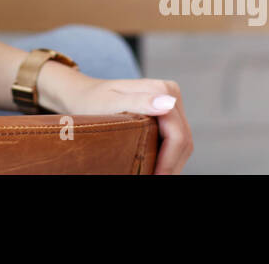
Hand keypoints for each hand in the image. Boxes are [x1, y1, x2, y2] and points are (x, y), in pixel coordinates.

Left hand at [57, 76, 192, 173]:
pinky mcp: (168, 115)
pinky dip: (167, 157)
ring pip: (182, 143)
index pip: (177, 134)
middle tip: (153, 179)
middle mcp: (171, 94)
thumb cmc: (94, 99)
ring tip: (153, 175)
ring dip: (171, 163)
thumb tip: (168, 104)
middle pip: (183, 140)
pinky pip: (175, 140)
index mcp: (162, 89)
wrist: (85, 94)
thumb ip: (139, 102)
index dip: (169, 162)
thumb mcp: (111, 102)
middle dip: (171, 165)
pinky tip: (155, 168)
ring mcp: (171, 104)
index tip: (155, 178)